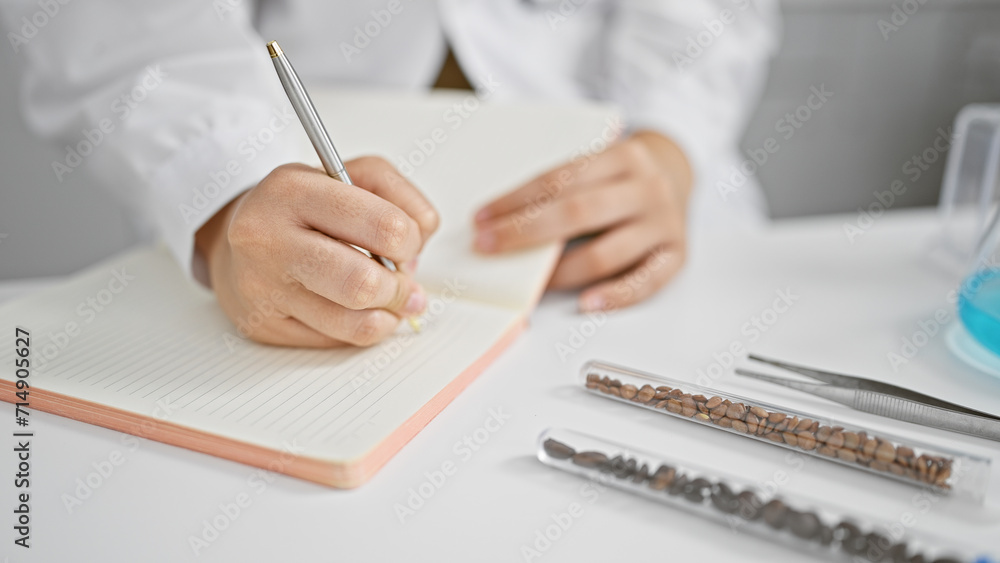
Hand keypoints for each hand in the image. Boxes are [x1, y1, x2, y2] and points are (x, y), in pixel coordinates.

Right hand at [195, 157, 438, 346]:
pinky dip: (361, 329)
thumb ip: (399, 196)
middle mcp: (267, 237)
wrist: (237, 241)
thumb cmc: (304, 209)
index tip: (406, 244)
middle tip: (404, 284)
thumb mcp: (352, 175)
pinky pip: (335, 340)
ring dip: (388, 315)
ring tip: (391, 302)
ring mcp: (261, 286)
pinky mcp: (263, 325)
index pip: (383, 226)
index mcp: (293, 189)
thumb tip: (419, 244)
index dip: (409, 242)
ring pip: (354, 322)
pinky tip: (359, 311)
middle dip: (400, 289)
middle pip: (364, 283)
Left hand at [473, 131, 691, 311]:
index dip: (516, 201)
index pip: (560, 179)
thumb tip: (502, 220)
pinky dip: (614, 296)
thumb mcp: (599, 165)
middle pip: (578, 213)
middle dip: (525, 232)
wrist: (678, 177)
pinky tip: (585, 303)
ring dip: (561, 272)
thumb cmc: (622, 178)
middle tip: (488, 246)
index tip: (482, 219)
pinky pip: (644, 282)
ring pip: (606, 254)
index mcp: (622, 157)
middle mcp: (646, 188)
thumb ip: (564, 186)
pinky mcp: (677, 256)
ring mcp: (664, 223)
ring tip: (531, 282)